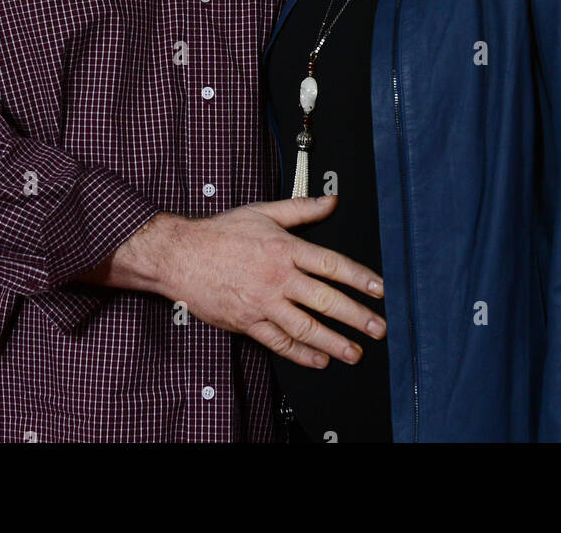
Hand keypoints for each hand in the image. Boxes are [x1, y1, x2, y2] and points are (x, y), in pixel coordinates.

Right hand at [86, 198, 385, 368]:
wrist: (181, 255)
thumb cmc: (220, 234)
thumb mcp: (263, 212)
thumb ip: (301, 208)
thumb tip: (331, 201)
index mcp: (285, 249)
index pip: (331, 264)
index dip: (359, 277)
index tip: (379, 289)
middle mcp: (278, 278)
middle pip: (325, 300)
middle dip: (356, 316)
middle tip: (378, 327)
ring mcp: (263, 303)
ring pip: (305, 327)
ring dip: (333, 342)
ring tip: (355, 352)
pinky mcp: (248, 322)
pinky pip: (279, 342)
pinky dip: (301, 353)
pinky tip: (319, 359)